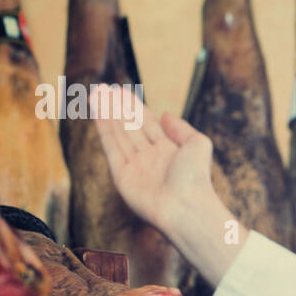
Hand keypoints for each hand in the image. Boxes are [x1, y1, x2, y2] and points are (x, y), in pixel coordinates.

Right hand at [91, 85, 213, 240]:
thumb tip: (165, 114)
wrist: (186, 206)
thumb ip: (181, 128)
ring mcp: (136, 167)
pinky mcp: (122, 177)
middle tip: (104, 89)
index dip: (134, 107)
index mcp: (169, 151)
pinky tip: (99, 113)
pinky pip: (111, 149)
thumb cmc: (195, 177)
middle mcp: (150, 158)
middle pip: (130, 127)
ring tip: (97, 95)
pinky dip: (104, 130)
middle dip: (117, 108)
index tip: (121, 91)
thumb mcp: (197, 144)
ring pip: (119, 135)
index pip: (147, 123)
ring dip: (107, 115)